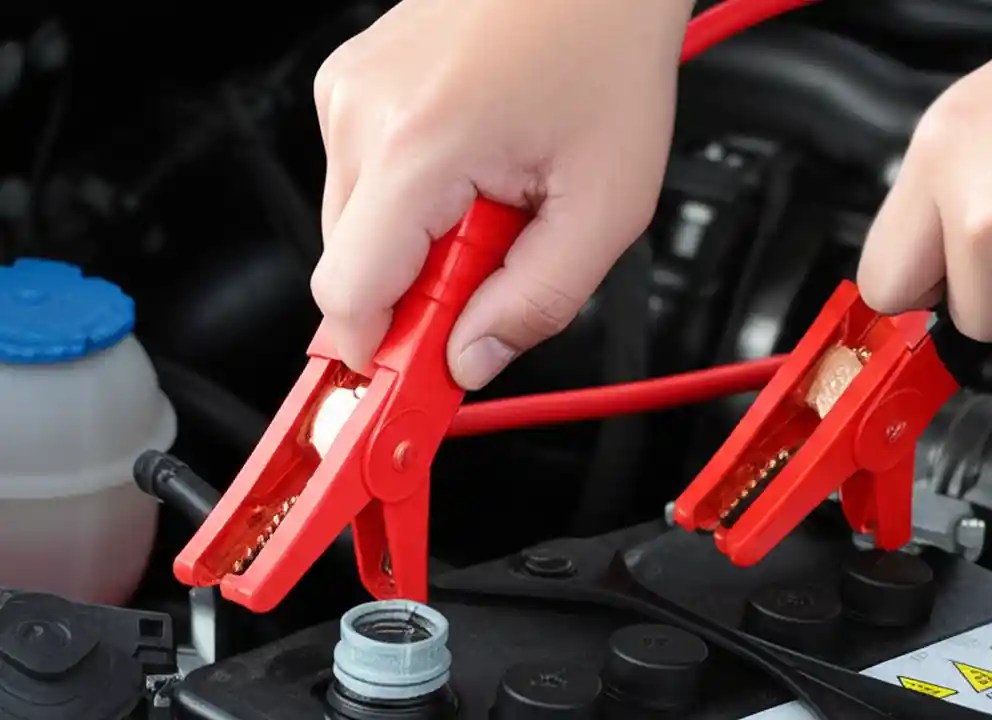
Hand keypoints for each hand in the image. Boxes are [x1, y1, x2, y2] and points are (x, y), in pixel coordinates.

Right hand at [311, 0, 693, 386]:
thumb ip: (538, 301)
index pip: (349, 295)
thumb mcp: (606, 203)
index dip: (380, 355)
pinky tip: (475, 165)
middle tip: (498, 264)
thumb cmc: (605, 51)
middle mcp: (362, 111)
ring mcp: (350, 90)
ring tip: (496, 196)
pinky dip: (416, 198)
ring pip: (358, 227)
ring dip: (422, 243)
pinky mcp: (355, 83)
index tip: (403, 398)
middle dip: (421, 295)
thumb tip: (472, 359)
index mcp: (418, 144)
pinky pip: (366, 180)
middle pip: (351, 268)